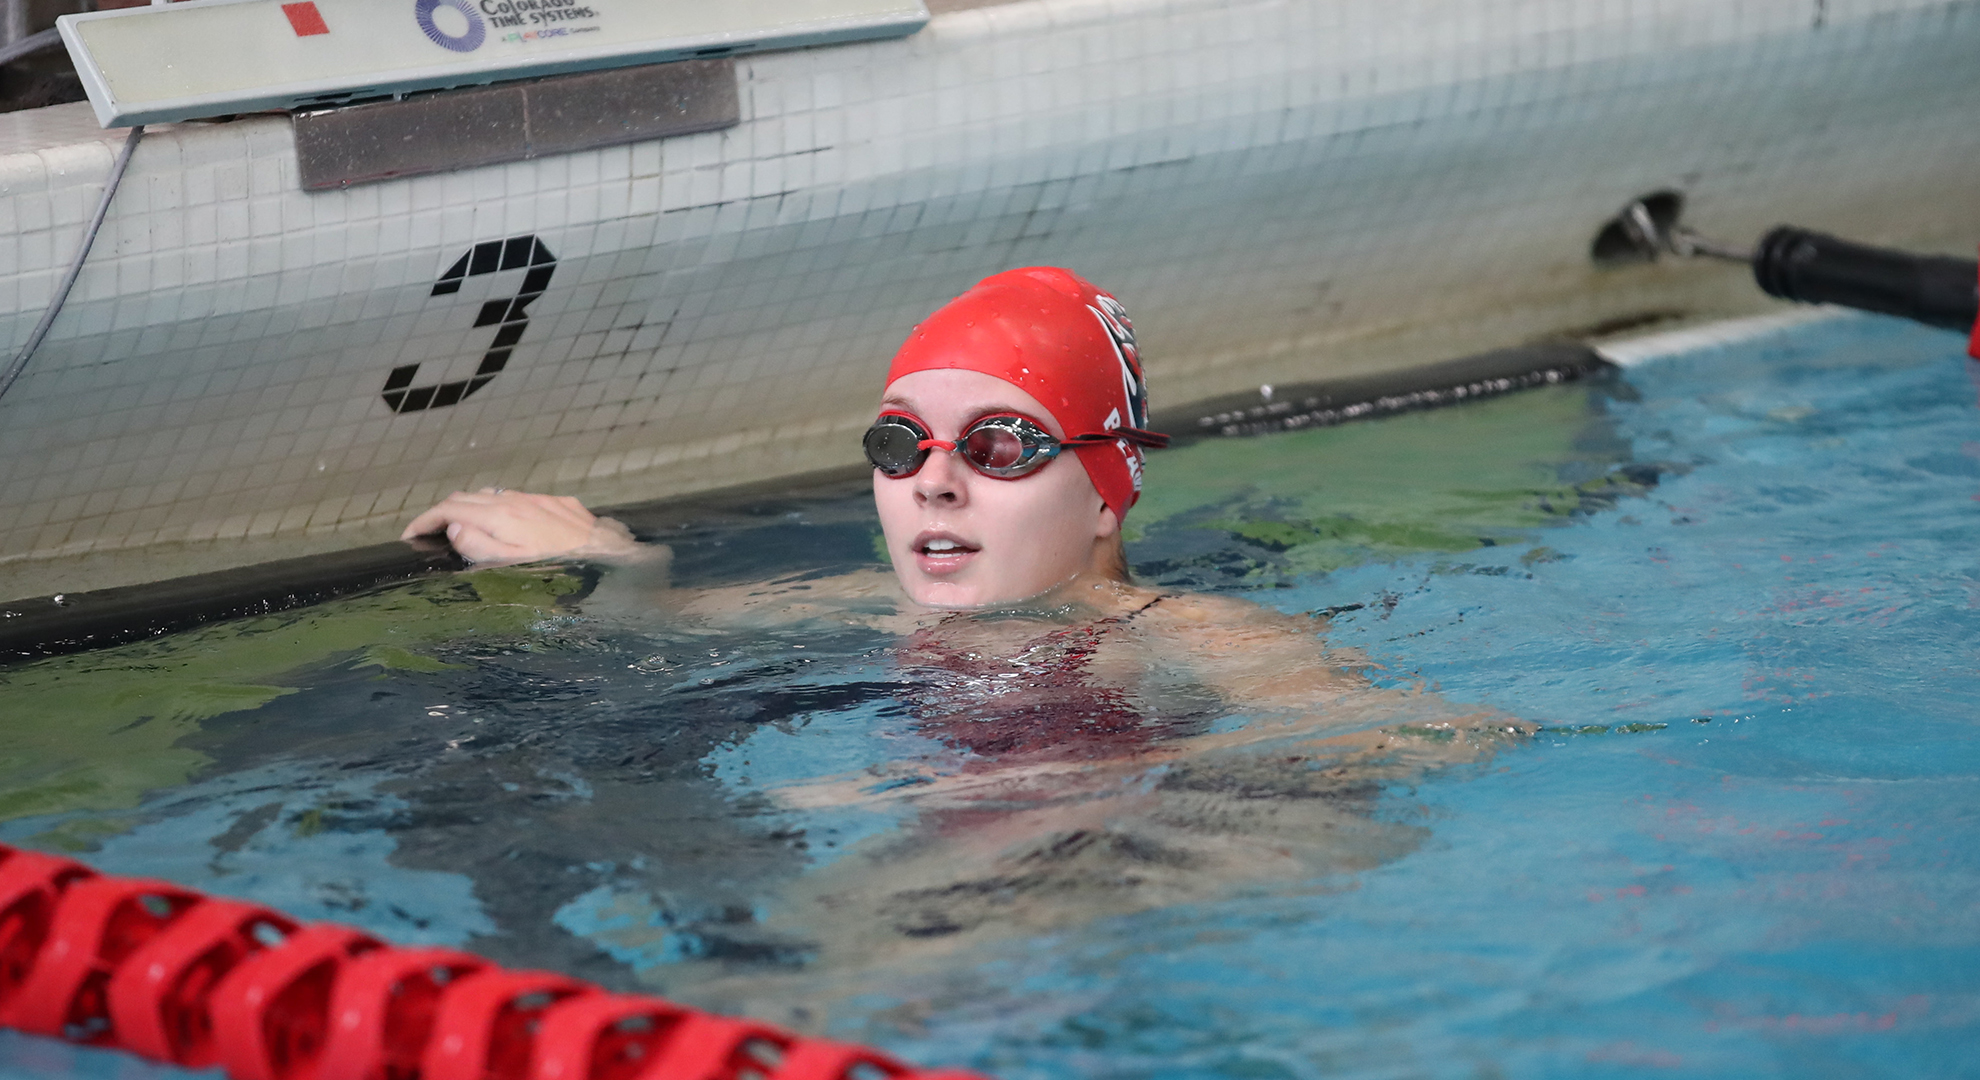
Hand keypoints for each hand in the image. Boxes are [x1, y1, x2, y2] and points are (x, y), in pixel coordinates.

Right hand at [401, 488, 641, 564]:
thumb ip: (480, 546)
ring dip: (475, 507)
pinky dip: (506, 508)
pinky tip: (512, 524)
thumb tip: (453, 527)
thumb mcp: (513, 566)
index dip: (424, 520)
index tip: (409, 534)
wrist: (614, 562)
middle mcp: (519, 500)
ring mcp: (542, 500)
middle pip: (469, 497)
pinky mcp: (563, 504)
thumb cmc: (562, 571)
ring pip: (497, 495)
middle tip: (430, 533)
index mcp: (502, 515)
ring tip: (464, 528)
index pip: (450, 508)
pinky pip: (525, 499)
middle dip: (444, 511)